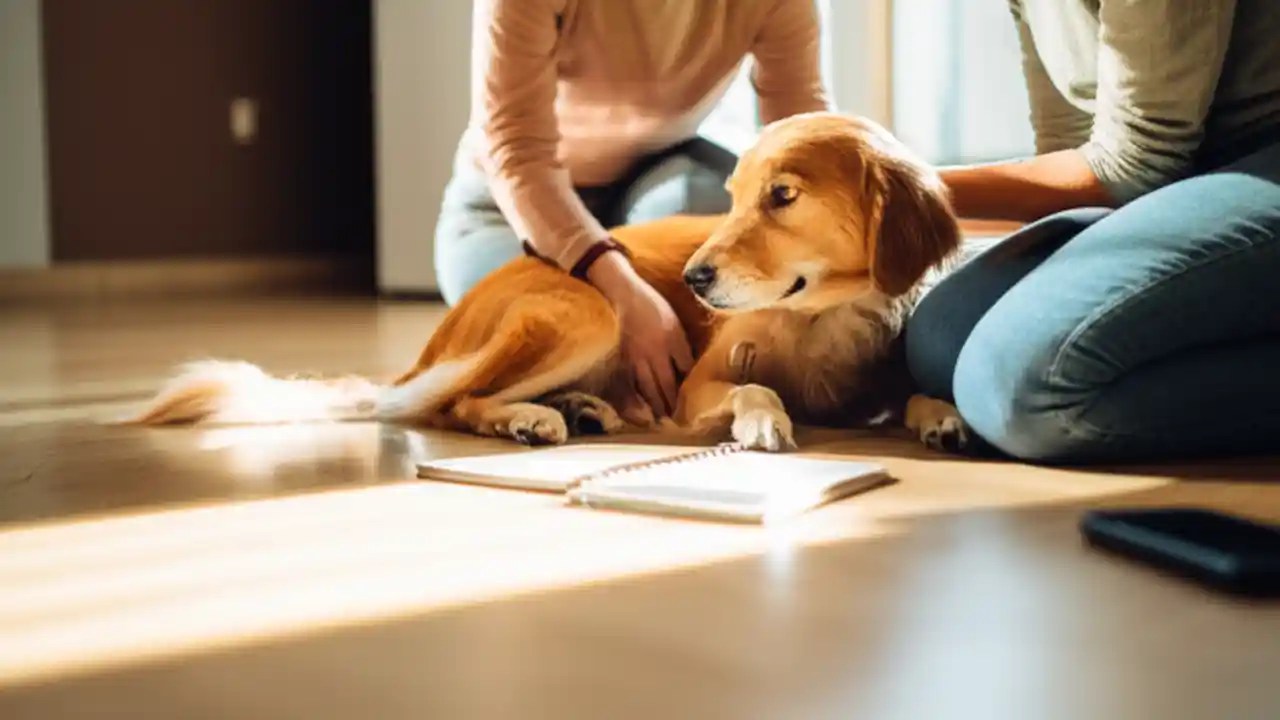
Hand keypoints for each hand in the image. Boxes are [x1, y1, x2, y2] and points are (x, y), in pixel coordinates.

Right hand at [587, 252, 692, 416]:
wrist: (621, 292)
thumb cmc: (650, 304)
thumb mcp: (673, 321)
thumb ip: (681, 345)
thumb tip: (689, 369)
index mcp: (673, 338)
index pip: (686, 370)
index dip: (690, 387)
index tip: (694, 401)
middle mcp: (656, 351)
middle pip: (669, 385)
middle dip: (675, 405)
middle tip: (679, 421)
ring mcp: (636, 357)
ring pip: (650, 390)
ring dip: (657, 407)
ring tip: (662, 420)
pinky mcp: (621, 359)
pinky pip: (629, 385)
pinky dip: (636, 400)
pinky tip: (640, 411)